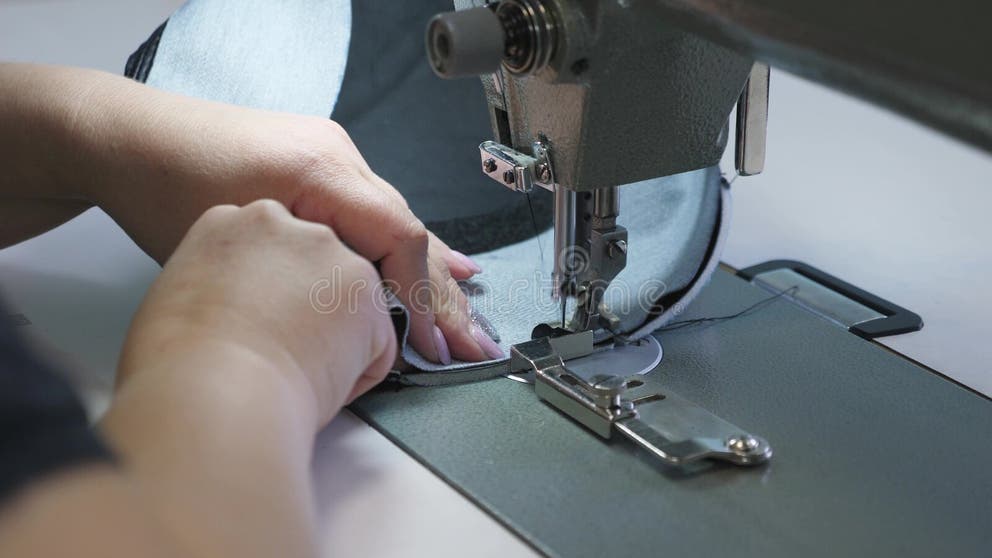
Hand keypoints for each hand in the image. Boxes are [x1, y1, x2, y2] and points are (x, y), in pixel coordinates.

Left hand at [72, 75, 500, 363]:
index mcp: (321, 169)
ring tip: (468, 313)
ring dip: (430, 273)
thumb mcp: (234, 245)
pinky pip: (373, 211)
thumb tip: (360, 323)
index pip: (399, 235)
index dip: (423, 298)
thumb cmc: (162, 191)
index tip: (437, 347)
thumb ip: (305, 277)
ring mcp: (330, 155)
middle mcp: (337, 155)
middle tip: (475, 344)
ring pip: (394, 222)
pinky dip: (402, 245)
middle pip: (407, 230)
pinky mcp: (317, 166)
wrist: (126, 137)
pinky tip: (445, 261)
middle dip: (441, 295)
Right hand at [117, 199, 395, 423]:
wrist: (215, 391)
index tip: (254, 324)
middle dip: (305, 308)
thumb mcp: (175, 302)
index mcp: (228, 222)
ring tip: (291, 369)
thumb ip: (213, 288)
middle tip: (275, 351)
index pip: (266, 249)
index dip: (266, 295)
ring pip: (349, 303)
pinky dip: (357, 371)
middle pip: (313, 266)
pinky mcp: (366, 289)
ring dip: (333, 339)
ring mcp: (331, 252)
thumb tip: (226, 314)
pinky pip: (377, 342)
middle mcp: (284, 224)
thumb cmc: (179, 365)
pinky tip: (316, 381)